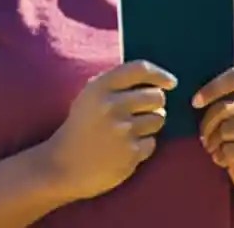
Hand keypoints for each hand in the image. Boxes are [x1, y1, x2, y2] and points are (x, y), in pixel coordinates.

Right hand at [36, 60, 177, 201]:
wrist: (63, 165)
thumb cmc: (79, 128)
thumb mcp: (88, 98)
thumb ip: (114, 85)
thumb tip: (153, 79)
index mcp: (99, 87)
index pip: (140, 69)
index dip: (159, 74)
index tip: (170, 82)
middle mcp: (112, 105)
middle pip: (156, 96)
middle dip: (155, 103)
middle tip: (144, 111)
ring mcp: (123, 130)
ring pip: (159, 119)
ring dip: (151, 124)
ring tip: (132, 130)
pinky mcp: (131, 153)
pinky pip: (152, 142)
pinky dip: (143, 145)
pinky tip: (125, 148)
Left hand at [193, 67, 233, 193]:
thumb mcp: (229, 109)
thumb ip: (219, 96)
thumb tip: (195, 97)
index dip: (213, 88)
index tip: (195, 102)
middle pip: (226, 107)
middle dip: (207, 123)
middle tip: (203, 135)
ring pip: (227, 130)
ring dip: (213, 142)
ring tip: (215, 146)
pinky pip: (231, 150)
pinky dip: (221, 156)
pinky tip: (225, 158)